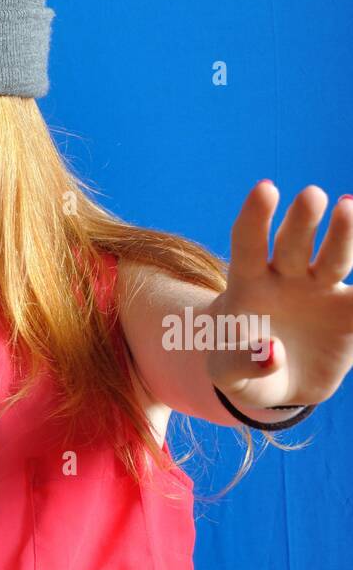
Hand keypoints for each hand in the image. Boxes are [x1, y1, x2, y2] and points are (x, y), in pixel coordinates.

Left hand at [207, 181, 352, 409]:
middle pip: (293, 243)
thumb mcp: (228, 374)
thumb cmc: (240, 369)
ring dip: (344, 233)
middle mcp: (286, 277)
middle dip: (302, 220)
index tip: (267, 189)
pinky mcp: (347, 311)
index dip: (256, 216)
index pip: (248, 242)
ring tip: (349, 206)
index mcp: (248, 284)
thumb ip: (242, 364)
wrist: (275, 381)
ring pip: (334, 257)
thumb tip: (271, 352)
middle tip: (313, 195)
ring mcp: (319, 290)